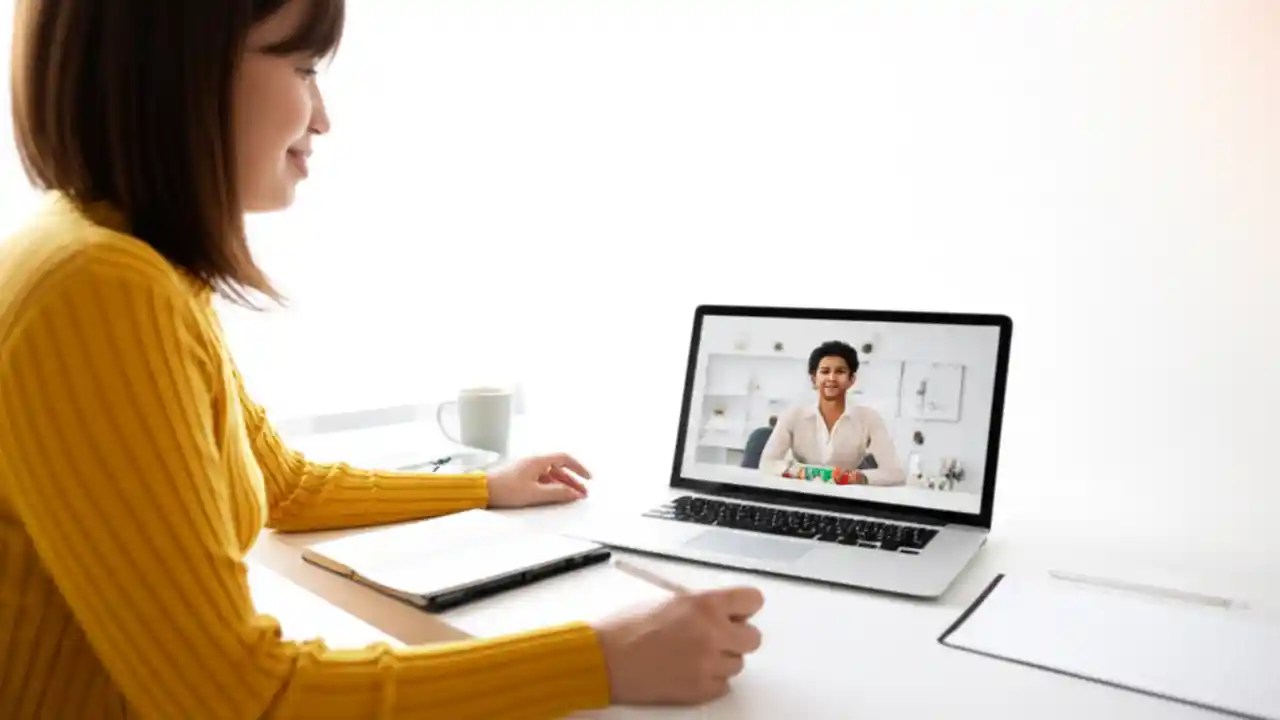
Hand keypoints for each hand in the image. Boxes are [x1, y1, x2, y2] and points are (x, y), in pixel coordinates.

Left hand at [485, 453, 590, 507]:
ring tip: (571, 497)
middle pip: (559, 468)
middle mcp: (533, 462)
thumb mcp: (535, 493)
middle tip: (582, 493)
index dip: (578, 467)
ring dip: (563, 485)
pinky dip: (551, 487)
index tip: (588, 478)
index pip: (565, 458)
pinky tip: (555, 496)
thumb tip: (574, 494)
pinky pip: (542, 479)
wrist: (482, 491)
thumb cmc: (505, 489)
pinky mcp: (521, 477)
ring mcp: (527, 469)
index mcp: (538, 460)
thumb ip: (557, 493)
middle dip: (573, 480)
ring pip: (551, 475)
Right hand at [594, 587, 764, 704]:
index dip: (744, 607)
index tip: (738, 612)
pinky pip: (724, 685)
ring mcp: (708, 664)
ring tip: (693, 656)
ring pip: (738, 663)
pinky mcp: (702, 690)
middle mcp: (712, 633)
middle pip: (753, 637)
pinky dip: (710, 680)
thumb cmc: (626, 628)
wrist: (605, 660)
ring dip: (721, 659)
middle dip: (736, 637)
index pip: (752, 600)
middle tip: (716, 637)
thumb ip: (701, 606)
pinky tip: (688, 671)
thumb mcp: (668, 601)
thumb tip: (723, 612)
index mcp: (704, 605)